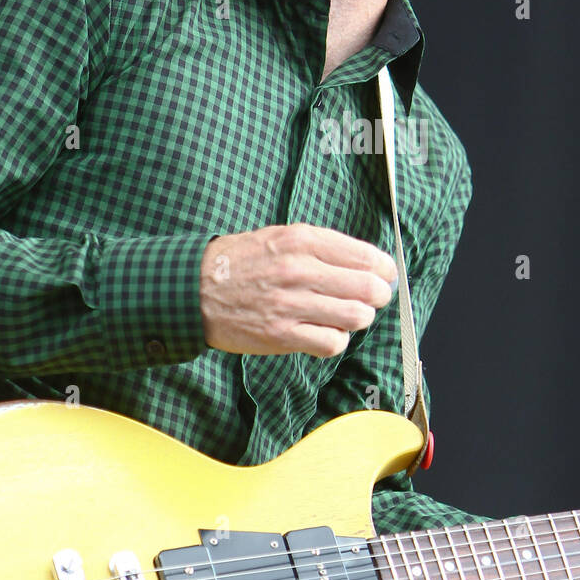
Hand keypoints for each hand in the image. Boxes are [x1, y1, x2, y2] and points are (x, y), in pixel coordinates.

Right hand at [199, 222, 397, 357]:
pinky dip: (336, 340)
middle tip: (372, 299)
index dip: (385, 270)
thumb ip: (321, 246)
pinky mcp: (282, 335)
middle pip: (368, 288)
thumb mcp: (280, 236)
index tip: (386, 275)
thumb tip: (367, 263)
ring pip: (356, 317)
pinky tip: (326, 333)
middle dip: (378, 296)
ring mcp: (291, 304)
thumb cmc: (240, 262)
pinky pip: (331, 343)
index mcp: (302, 241)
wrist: (194, 289)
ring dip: (358, 319)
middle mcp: (300, 270)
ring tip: (347, 316)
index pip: (366, 256)